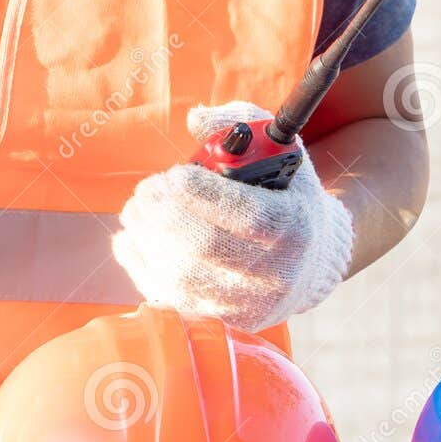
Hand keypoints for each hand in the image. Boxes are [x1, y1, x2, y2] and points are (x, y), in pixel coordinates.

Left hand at [113, 101, 354, 331]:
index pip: (250, 216)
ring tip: (135, 209)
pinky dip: (140, 265)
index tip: (174, 175)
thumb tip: (197, 120)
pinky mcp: (222, 321)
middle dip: (165, 214)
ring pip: (182, 275)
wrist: (310, 263)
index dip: (204, 195)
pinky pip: (168, 296)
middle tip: (145, 191)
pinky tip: (130, 239)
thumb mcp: (280, 153)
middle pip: (208, 247)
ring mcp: (247, 303)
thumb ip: (240, 125)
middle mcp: (275, 272)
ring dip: (147, 237)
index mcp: (295, 226)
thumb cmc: (286, 196)